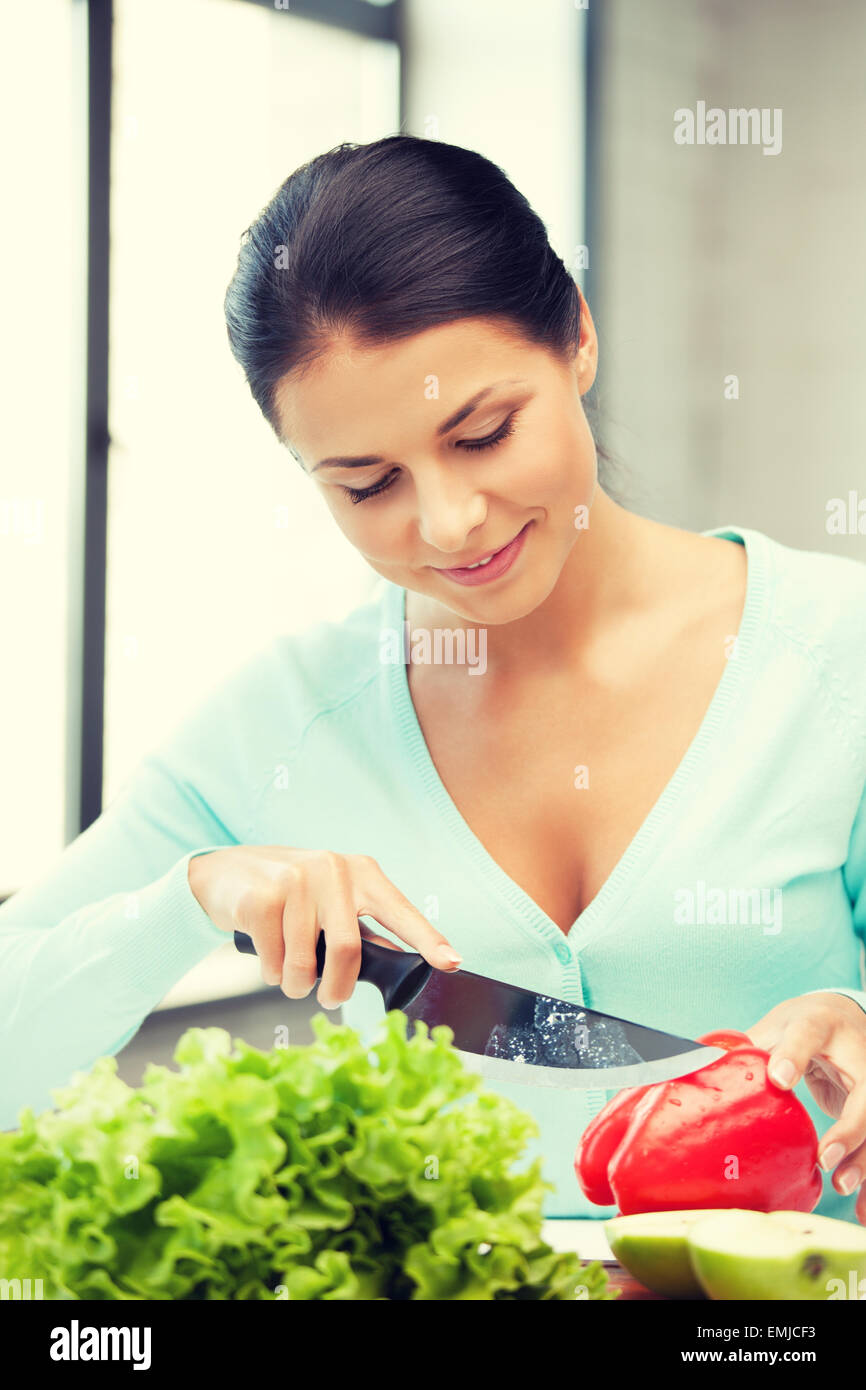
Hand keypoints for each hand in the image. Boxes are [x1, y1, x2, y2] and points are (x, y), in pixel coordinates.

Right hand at [188, 845, 461, 1008]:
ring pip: (306, 963)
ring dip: (295, 983)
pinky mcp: (262, 897)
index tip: (452, 963)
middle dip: (337, 988)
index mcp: (360, 872)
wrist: (225, 871)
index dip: (427, 939)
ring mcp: (296, 880)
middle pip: (348, 951)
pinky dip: (270, 972)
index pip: (400, 911)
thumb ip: (363, 927)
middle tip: (328, 999)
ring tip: (288, 973)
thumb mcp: (332, 900)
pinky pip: (273, 961)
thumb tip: (402, 959)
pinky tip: (266, 955)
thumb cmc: (289, 893)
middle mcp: (333, 869)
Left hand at [745, 993, 865, 1224]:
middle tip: (824, 1158)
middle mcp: (855, 1052)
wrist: (843, 1014)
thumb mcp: (777, 1025)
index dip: (794, 1056)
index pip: (808, 1034)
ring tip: (841, 1185)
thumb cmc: (801, 1023)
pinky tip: (862, 1209)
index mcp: (819, 1024)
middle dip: (850, 1129)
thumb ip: (749, 1045)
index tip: (778, 1079)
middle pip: (864, 1093)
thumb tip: (699, 1063)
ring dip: (862, 1159)